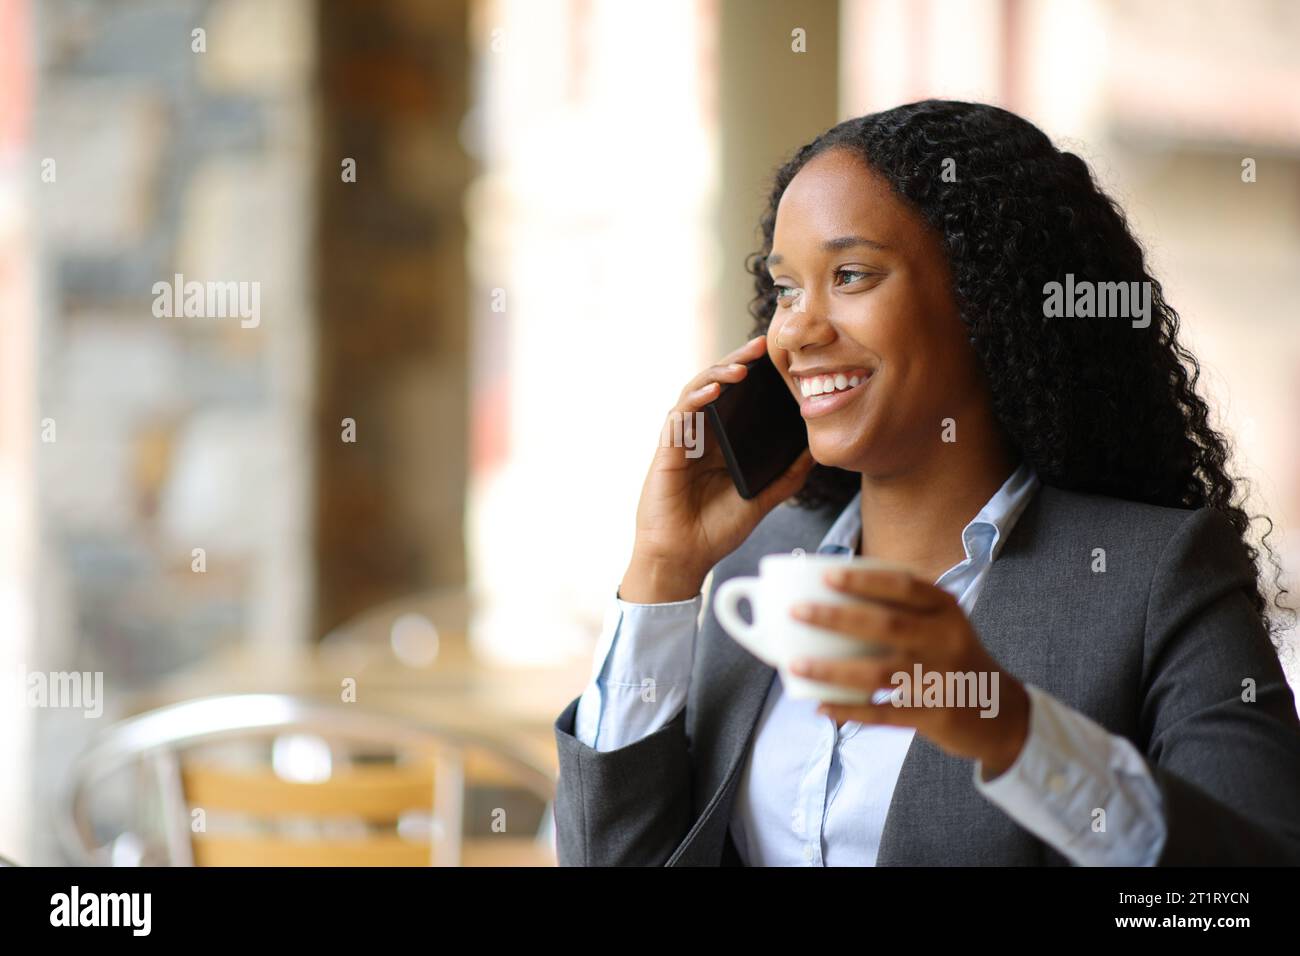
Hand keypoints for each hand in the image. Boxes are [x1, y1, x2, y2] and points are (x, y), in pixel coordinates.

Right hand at [621, 334, 814, 603]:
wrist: (685, 557)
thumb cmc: (716, 530)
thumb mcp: (762, 500)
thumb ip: (786, 477)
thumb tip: (815, 453)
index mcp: (722, 442)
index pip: (736, 396)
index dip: (752, 373)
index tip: (775, 355)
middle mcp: (702, 435)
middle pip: (715, 384)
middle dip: (736, 361)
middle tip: (760, 346)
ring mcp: (683, 440)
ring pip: (695, 391)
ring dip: (717, 374)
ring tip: (740, 367)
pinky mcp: (668, 451)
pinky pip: (679, 416)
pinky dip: (696, 400)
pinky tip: (714, 392)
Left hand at [786, 568, 1029, 777]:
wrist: (1001, 711)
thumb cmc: (952, 658)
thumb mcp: (941, 625)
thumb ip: (901, 611)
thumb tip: (830, 602)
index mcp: (946, 609)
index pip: (904, 586)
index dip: (864, 580)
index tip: (826, 575)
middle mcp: (946, 639)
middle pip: (886, 624)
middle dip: (837, 617)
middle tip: (797, 611)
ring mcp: (942, 678)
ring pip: (879, 672)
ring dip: (833, 669)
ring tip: (796, 665)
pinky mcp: (936, 714)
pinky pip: (885, 713)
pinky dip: (851, 710)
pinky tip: (822, 706)